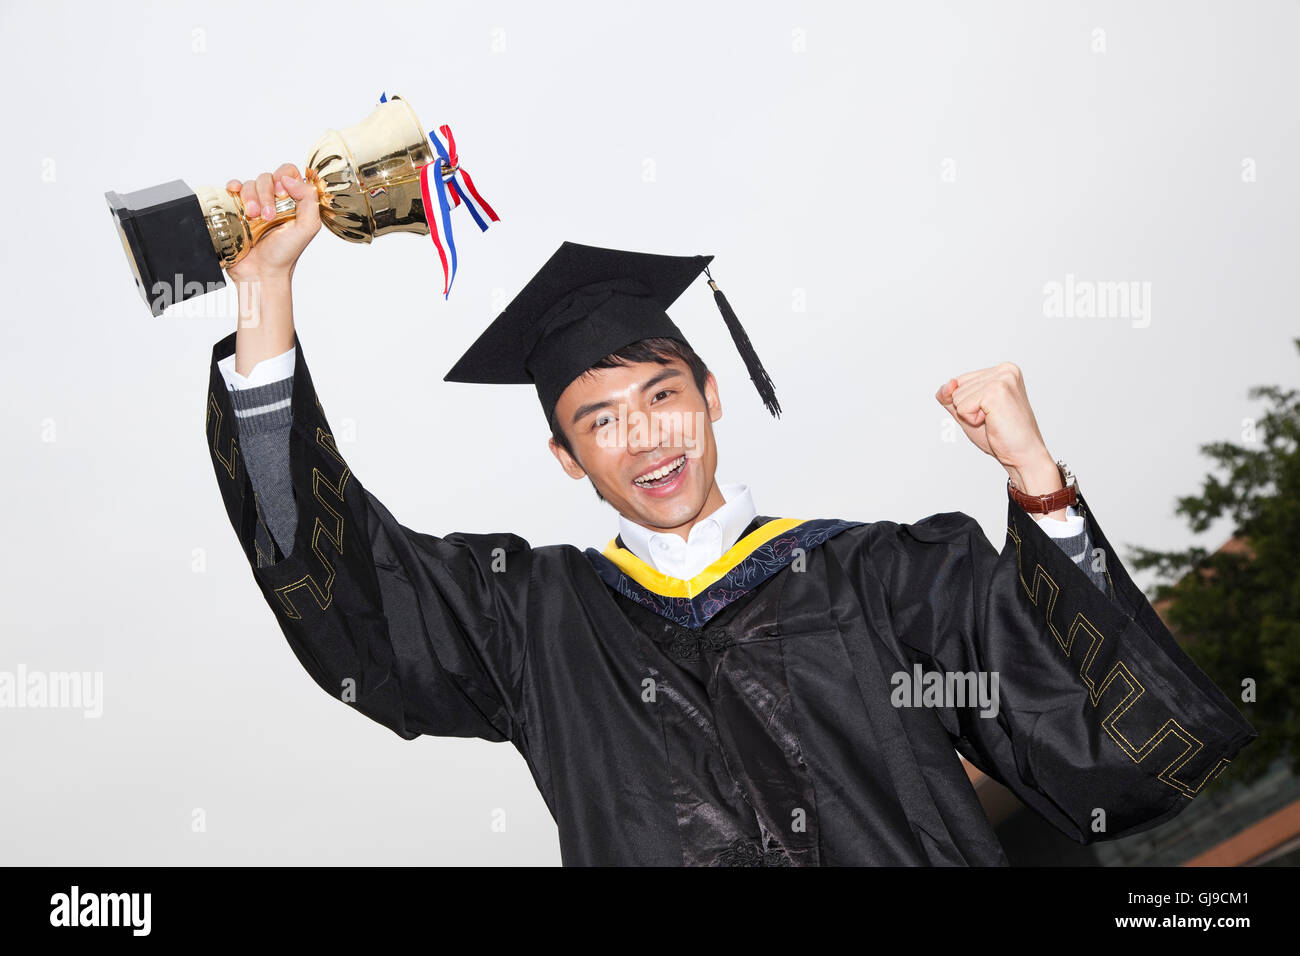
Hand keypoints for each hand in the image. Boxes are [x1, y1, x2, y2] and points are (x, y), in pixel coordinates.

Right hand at [225, 163, 321, 283]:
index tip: (282, 194)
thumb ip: (308, 200)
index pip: (288, 173)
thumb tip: (290, 179)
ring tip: (253, 217)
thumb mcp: (307, 227)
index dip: (284, 177)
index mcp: (293, 200)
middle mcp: (274, 200)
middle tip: (267, 216)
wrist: (261, 272)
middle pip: (267, 177)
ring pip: (249, 184)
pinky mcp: (237, 209)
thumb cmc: (285, 253)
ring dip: (250, 197)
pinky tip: (234, 193)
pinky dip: (233, 187)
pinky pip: (233, 189)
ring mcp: (255, 204)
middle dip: (265, 194)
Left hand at [935, 362, 1060, 495]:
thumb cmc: (1001, 434)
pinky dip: (971, 420)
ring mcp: (1002, 379)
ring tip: (994, 420)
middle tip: (993, 419)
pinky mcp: (996, 391)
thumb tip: (948, 385)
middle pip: (957, 388)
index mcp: (1002, 370)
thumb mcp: (968, 411)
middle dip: (969, 409)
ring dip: (970, 415)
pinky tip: (993, 422)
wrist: (1023, 455)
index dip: (967, 404)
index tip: (990, 413)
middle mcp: (1005, 370)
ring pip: (957, 397)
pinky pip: (962, 407)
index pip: (959, 381)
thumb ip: (950, 397)